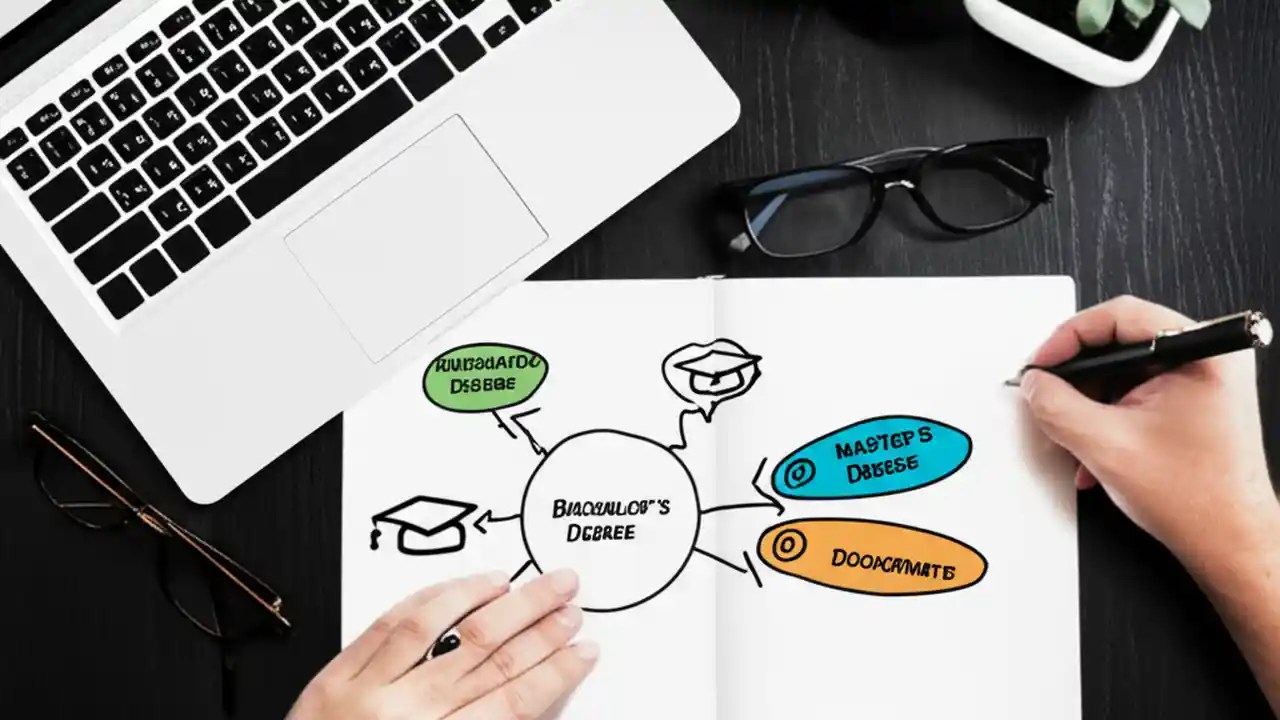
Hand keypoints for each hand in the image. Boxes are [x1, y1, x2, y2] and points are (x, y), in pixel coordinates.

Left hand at [288, 570, 596, 719]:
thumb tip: (531, 696)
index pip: (514, 703)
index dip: (555, 671)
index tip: (582, 651)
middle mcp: (405, 719)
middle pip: (490, 656)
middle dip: (539, 624)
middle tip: (568, 600)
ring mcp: (368, 692)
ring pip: (446, 628)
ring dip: (496, 601)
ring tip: (527, 583)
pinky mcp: (336, 676)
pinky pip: (392, 622)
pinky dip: (434, 598)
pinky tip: (465, 585)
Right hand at [1020, 296, 1278, 568]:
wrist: (1231, 542)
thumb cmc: (1198, 499)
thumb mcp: (1104, 445)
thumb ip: (1057, 406)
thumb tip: (1035, 385)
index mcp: (1201, 353)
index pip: (1118, 316)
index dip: (1068, 338)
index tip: (1042, 364)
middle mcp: (1209, 359)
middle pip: (1120, 343)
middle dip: (1077, 376)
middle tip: (1049, 395)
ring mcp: (1204, 382)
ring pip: (1125, 372)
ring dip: (1090, 402)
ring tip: (1075, 435)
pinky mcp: (1195, 403)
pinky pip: (1138, 393)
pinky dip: (1109, 416)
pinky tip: (1096, 448)